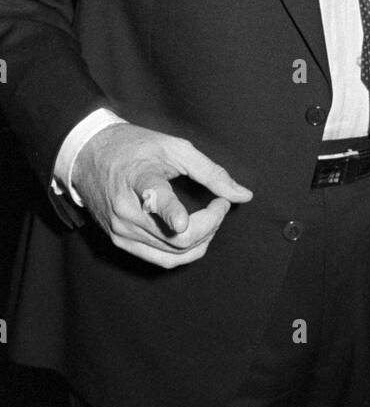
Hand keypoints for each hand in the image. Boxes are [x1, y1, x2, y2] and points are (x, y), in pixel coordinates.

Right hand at [72, 123, 252, 268]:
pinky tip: (195, 232)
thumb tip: (244, 196)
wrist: (89, 155)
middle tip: (221, 203)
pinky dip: (184, 252)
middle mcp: (126, 211)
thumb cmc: (135, 147)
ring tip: (211, 215)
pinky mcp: (119, 242)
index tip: (182, 221)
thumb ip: (211, 172)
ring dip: (202, 239)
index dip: (169, 211)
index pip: (154, 198)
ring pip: (172, 254)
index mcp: (138, 178)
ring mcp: (121, 231)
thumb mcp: (175, 148)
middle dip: (210, 225)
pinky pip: (160, 260)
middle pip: (176, 237)